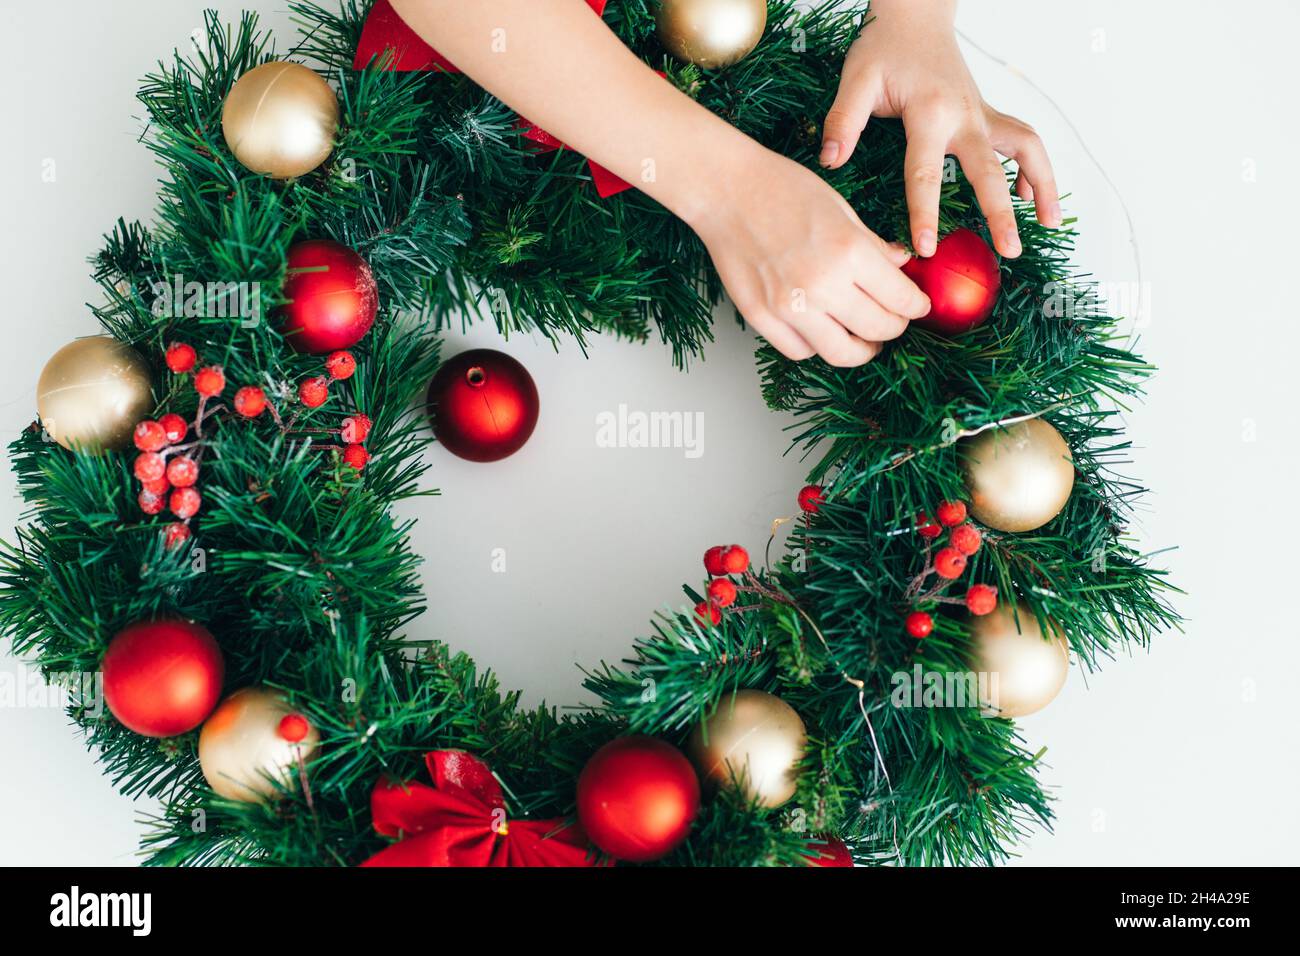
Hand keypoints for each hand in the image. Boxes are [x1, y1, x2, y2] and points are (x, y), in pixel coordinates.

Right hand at [687, 148, 930, 365]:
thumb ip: (871, 244)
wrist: (725, 189)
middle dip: (894, 327)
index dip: (916, 306)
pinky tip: (823, 330)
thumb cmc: (780, 188)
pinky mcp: (761, 317)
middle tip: (895, 321)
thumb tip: (899, 264)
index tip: (917, 306)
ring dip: (861, 349)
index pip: (901, 298)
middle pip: (877, 329)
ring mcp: (788, 306)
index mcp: (849, 252)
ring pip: (841, 353)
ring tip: (864, 340)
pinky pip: (800, 351)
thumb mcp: (840, 208)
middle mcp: (821, 285)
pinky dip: (817, 346)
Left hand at [820, 0, 1059, 258]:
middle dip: (1001, 214)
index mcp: (930, 112)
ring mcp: (982, 115)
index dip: (925, 213)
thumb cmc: (883, 47)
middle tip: (1010, 252)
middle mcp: (965, 115)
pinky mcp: (987, 115)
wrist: (915, 17)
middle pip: (990, 171)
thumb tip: (830, 162)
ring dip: (1045, 184)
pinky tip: (1031, 197)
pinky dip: (1034, 168)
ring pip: (1027, 148)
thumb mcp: (856, 79)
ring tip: (1049, 224)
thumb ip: (843, 121)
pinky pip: (1022, 142)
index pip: (926, 173)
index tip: (926, 248)